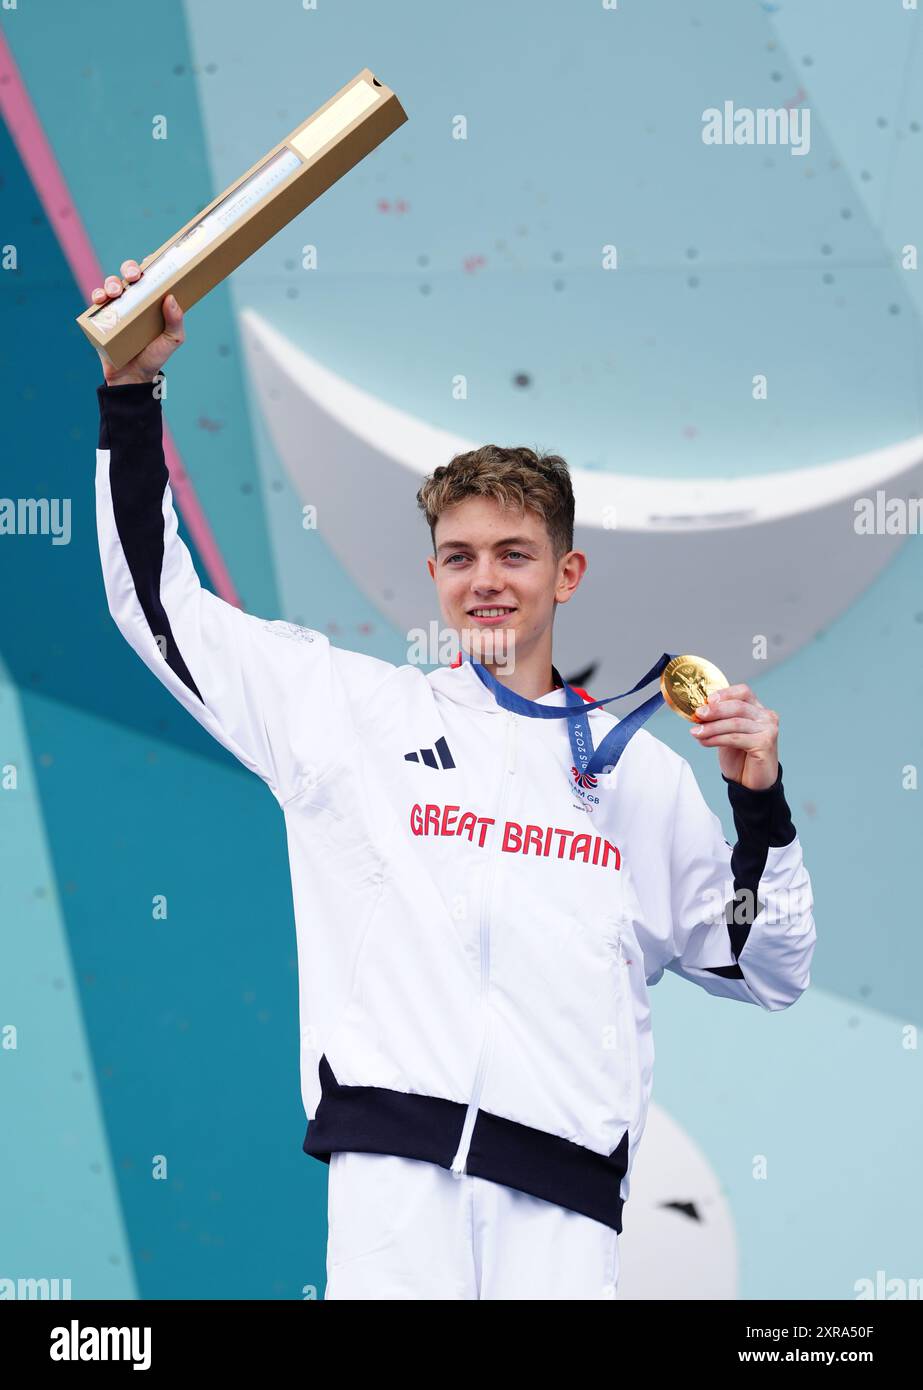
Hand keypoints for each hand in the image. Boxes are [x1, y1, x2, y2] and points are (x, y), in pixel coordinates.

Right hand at [90, 258, 184, 385]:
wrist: (133, 377)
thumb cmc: (154, 356)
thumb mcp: (172, 340)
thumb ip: (175, 321)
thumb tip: (171, 298)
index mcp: (152, 301)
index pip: (151, 276)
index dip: (151, 263)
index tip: (152, 260)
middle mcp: (134, 300)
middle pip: (130, 275)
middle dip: (130, 269)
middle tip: (135, 276)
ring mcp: (117, 307)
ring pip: (112, 284)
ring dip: (112, 282)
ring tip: (116, 292)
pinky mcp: (102, 318)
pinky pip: (96, 301)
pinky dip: (97, 295)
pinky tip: (101, 299)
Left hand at [689, 684, 778, 789]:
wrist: (750, 782)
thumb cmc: (739, 756)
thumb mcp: (726, 733)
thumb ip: (719, 720)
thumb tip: (698, 712)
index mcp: (757, 709)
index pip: (743, 692)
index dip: (725, 693)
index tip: (706, 700)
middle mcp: (766, 716)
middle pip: (738, 706)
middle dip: (714, 710)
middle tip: (698, 714)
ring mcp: (768, 729)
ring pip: (735, 723)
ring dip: (711, 727)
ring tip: (696, 732)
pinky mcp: (765, 743)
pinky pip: (735, 738)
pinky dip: (717, 739)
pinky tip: (704, 742)